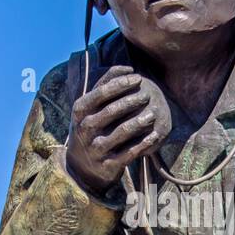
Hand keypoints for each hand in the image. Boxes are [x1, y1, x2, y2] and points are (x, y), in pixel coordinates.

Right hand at [66, 65, 170, 194]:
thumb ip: (105, 85)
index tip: (139, 78)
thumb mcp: (89, 107)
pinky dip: (144, 143)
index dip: (121, 83)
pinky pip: (130, 152)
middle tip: (148, 95)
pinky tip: (155, 135)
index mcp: (80, 110)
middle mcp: (85, 128)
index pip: (101, 92)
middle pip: (112, 111)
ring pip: (122, 131)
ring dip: (140, 121)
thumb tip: (129, 68)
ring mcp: (96, 147)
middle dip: (132, 101)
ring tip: (154, 114)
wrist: (80, 166)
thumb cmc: (90, 126)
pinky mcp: (108, 164)